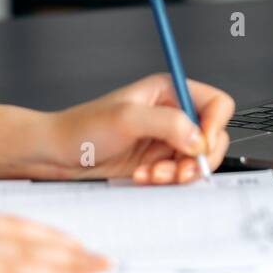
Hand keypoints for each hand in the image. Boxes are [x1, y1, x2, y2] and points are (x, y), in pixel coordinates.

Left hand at [41, 73, 234, 184]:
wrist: (57, 155)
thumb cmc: (82, 128)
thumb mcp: (126, 119)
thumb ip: (168, 124)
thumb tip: (199, 139)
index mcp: (168, 91)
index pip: (215, 103)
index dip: (214, 124)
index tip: (201, 145)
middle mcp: (171, 114)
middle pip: (212, 136)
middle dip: (198, 157)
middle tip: (179, 170)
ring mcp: (165, 140)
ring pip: (197, 160)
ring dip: (180, 173)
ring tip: (153, 175)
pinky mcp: (157, 162)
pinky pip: (179, 175)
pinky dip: (167, 181)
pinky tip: (144, 178)